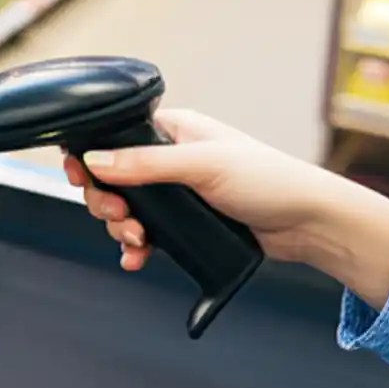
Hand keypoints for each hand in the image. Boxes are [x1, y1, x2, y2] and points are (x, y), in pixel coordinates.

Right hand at [63, 109, 388, 309]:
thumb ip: (145, 163)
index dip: (92, 157)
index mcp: (173, 130)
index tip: (81, 178)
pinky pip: (147, 234)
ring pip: (127, 209)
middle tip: (120, 217)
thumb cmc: (269, 180)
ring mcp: (177, 193)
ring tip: (137, 239)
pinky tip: (137, 257)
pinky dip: (136, 247)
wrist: (308, 224)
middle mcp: (170, 158)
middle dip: (108, 202)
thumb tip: (95, 159)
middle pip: (113, 178)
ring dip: (122, 227)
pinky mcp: (185, 223)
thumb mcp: (202, 165)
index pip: (115, 137)